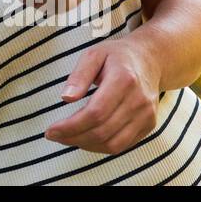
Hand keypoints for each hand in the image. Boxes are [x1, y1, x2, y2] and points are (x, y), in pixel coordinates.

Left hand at [45, 37, 160, 153]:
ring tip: (66, 138)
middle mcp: (138, 100)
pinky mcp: (149, 125)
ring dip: (86, 145)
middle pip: (102, 131)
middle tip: (54, 135)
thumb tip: (66, 98)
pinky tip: (85, 139)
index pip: (95, 113)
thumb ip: (79, 75)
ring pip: (113, 144)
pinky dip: (101, 147)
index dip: (71, 126)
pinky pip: (123, 145)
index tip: (51, 130)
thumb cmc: (117, 56)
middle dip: (73, 138)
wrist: (149, 60)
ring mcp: (146, 115)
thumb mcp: (94, 54)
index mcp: (124, 79)